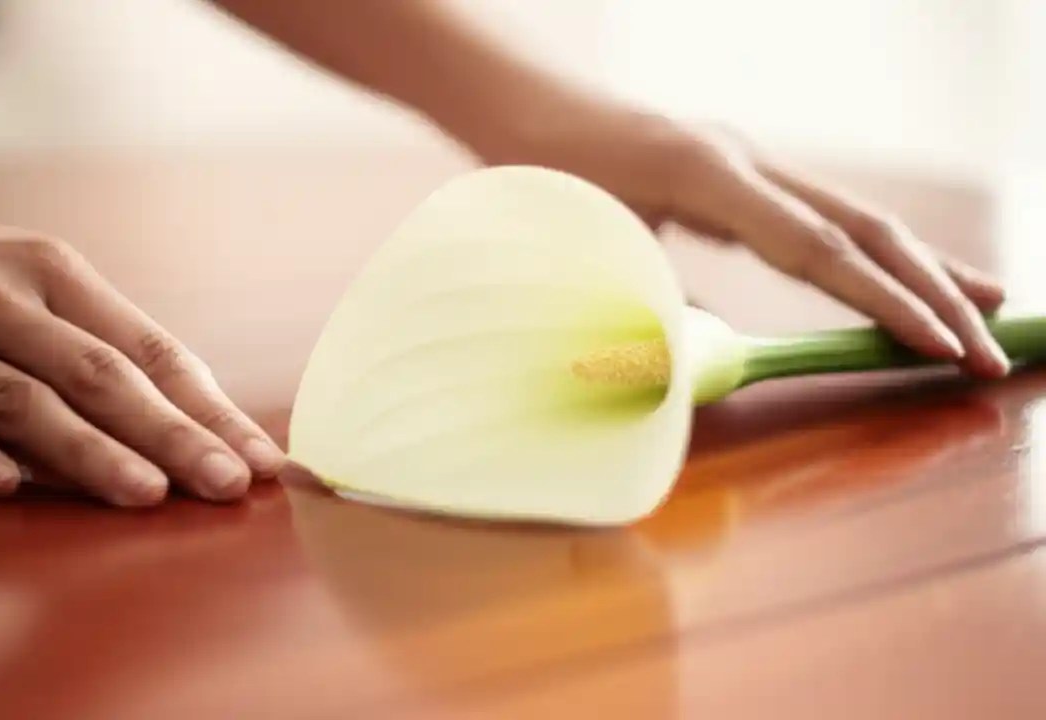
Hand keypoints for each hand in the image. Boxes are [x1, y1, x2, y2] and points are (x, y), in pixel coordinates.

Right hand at [0, 173, 284, 505]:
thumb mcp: (14, 275)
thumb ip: (86, 336)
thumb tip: (175, 407)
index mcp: (47, 272)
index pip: (146, 347)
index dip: (207, 404)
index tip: (258, 454)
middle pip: (99, 375)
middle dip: (171, 433)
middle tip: (228, 483)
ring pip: (21, 401)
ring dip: (88, 450)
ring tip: (148, 493)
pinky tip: (4, 487)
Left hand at [466, 90, 1008, 377]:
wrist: (518, 104)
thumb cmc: (540, 175)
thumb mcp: (586, 244)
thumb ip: (647, 303)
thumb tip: (699, 370)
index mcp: (711, 176)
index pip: (820, 250)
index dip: (885, 303)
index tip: (938, 348)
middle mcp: (745, 160)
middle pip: (863, 228)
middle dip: (930, 293)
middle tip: (986, 351)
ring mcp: (747, 159)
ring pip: (854, 214)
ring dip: (921, 264)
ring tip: (987, 304)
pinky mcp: (739, 170)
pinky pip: (821, 212)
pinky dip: (870, 249)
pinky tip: (899, 269)